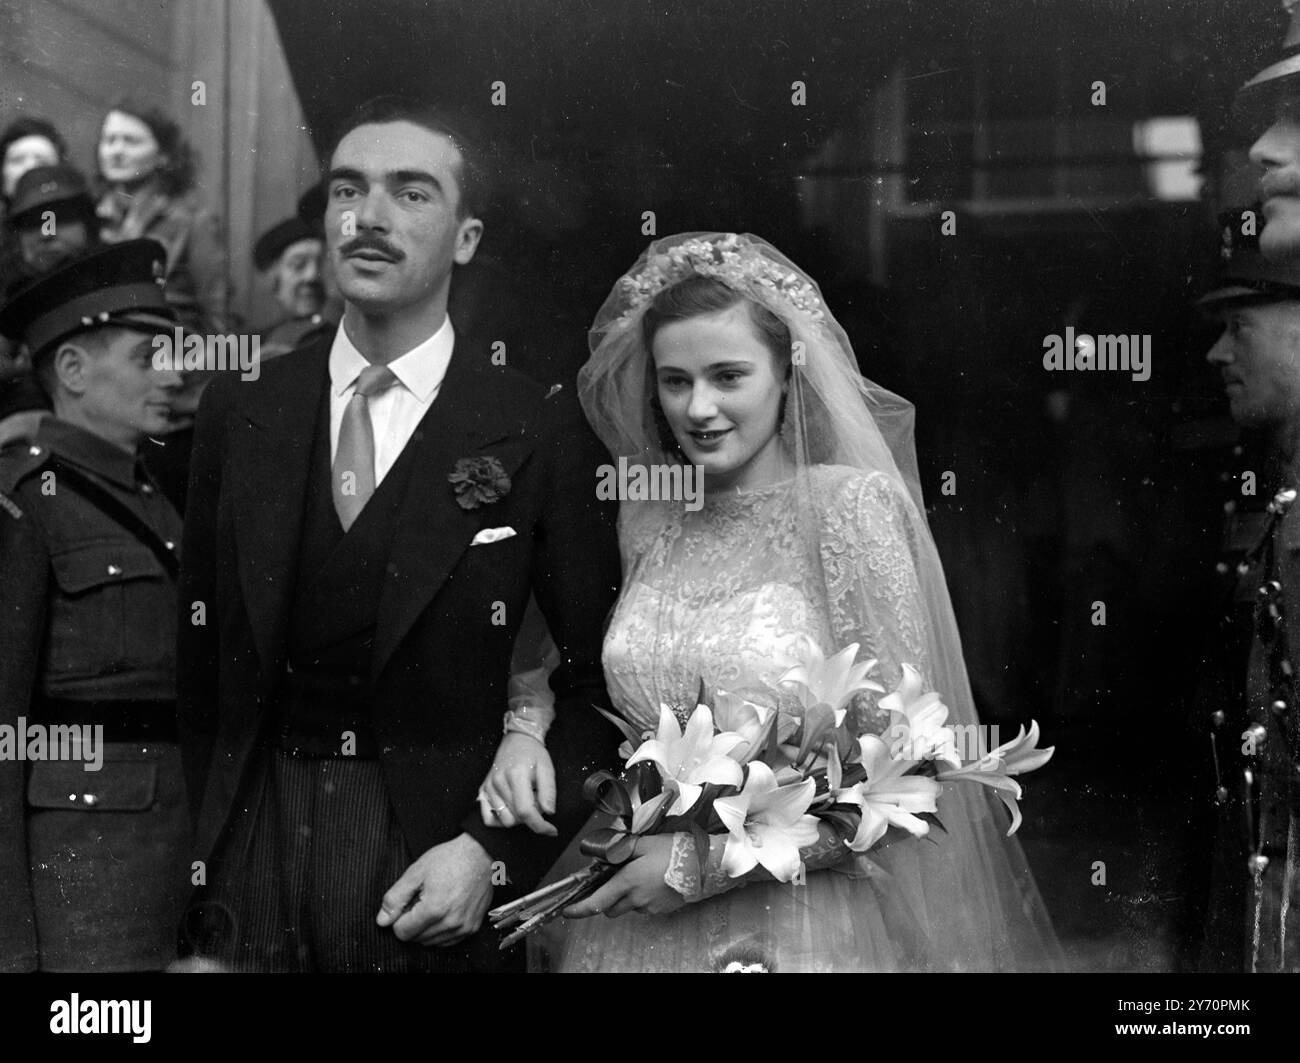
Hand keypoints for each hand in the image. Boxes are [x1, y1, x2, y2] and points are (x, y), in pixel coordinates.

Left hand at [376, 832, 493, 946]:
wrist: (481, 854)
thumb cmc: (450, 858)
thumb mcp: (416, 872)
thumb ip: (395, 898)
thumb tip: (382, 921)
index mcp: (434, 909)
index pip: (402, 932)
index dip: (400, 917)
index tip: (410, 901)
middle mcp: (450, 923)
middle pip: (416, 938)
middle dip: (413, 922)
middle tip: (423, 899)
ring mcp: (463, 928)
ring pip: (430, 942)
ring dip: (427, 927)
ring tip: (436, 902)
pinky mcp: (471, 928)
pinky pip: (447, 941)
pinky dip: (441, 930)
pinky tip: (445, 910)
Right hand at [477, 732, 556, 835]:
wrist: (517, 740)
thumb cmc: (533, 754)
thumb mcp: (547, 768)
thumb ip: (548, 791)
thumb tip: (549, 813)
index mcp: (516, 775)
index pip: (525, 811)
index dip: (540, 825)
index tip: (552, 830)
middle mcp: (498, 782)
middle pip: (516, 818)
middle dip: (532, 817)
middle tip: (538, 801)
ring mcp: (488, 788)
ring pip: (504, 821)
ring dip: (518, 818)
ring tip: (526, 801)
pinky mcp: (483, 791)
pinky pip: (488, 818)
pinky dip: (502, 819)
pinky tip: (512, 808)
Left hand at [562, 835, 686, 918]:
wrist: (704, 865)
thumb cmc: (673, 850)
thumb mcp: (644, 842)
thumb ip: (621, 849)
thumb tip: (605, 855)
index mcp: (627, 881)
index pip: (597, 902)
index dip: (579, 909)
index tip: (567, 911)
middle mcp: (636, 899)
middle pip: (610, 908)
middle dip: (607, 898)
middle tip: (614, 880)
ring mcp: (649, 907)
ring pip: (627, 908)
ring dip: (626, 898)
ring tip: (640, 877)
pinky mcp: (661, 911)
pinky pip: (643, 908)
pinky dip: (642, 899)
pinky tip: (653, 882)